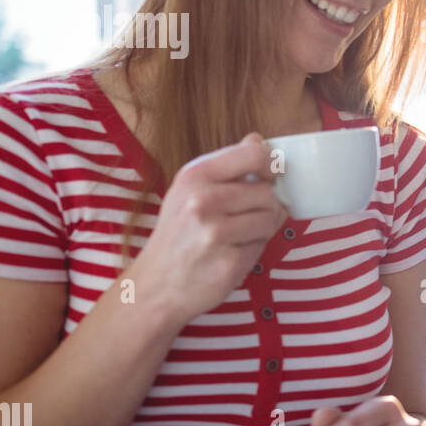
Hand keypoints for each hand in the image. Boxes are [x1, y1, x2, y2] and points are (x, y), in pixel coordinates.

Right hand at [125, 132, 286, 327]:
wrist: (154, 286)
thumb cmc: (178, 235)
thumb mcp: (189, 191)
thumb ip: (227, 167)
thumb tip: (257, 139)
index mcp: (194, 176)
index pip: (253, 155)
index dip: (270, 165)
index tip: (269, 176)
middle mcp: (202, 201)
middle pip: (267, 191)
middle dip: (264, 206)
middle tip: (241, 219)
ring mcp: (215, 233)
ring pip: (271, 218)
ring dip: (262, 229)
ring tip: (236, 237)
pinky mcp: (229, 262)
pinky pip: (263, 245)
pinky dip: (254, 250)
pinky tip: (231, 254)